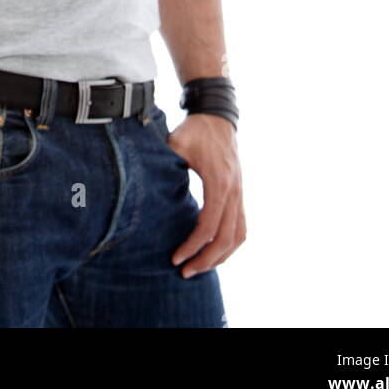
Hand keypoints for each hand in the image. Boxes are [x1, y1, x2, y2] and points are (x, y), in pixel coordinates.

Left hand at [166, 113, 246, 278]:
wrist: (217, 116)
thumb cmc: (195, 131)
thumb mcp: (176, 144)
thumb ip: (165, 166)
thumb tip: (146, 188)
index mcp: (218, 182)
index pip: (208, 226)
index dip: (192, 246)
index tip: (175, 258)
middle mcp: (234, 191)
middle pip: (226, 238)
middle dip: (206, 260)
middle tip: (185, 272)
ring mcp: (239, 193)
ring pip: (238, 236)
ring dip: (221, 256)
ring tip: (199, 267)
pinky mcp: (239, 194)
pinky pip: (241, 227)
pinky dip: (230, 245)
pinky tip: (214, 252)